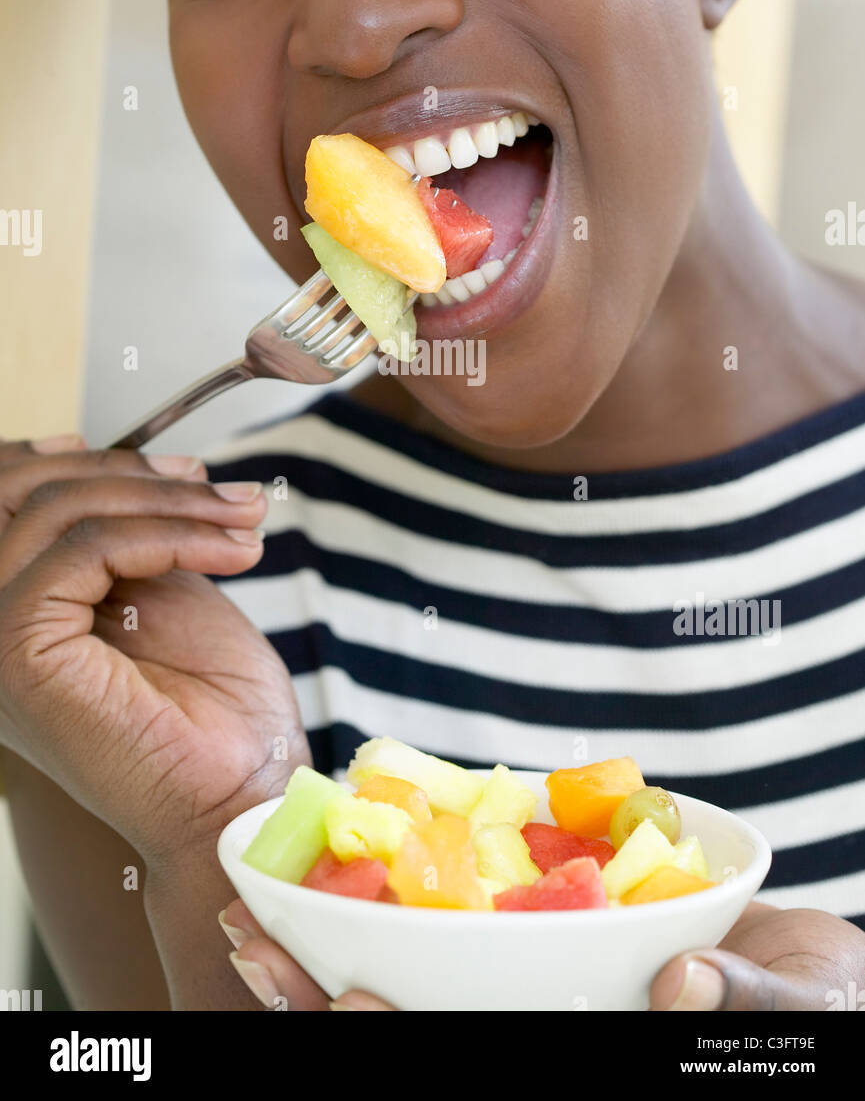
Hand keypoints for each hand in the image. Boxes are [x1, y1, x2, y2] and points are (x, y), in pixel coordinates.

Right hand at [0, 433, 307, 865]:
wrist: (238, 794)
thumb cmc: (209, 712)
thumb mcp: (161, 592)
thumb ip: (125, 535)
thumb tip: (126, 467)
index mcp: (13, 611)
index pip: (6, 500)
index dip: (70, 460)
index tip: (172, 461)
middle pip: (22, 492)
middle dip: (132, 470)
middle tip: (218, 486)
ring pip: (58, 511)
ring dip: (168, 501)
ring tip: (244, 520)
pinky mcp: (17, 652)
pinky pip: (85, 548)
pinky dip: (170, 533)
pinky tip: (233, 551)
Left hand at [220, 897, 864, 1012]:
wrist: (814, 978)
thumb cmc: (817, 1011)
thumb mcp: (801, 1015)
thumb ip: (744, 1011)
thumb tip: (681, 994)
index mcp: (583, 1052)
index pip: (470, 1056)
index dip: (400, 1038)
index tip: (343, 996)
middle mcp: (539, 1025)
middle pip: (415, 1032)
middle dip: (321, 1003)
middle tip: (248, 949)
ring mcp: (529, 993)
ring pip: (412, 992)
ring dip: (323, 964)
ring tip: (253, 920)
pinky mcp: (538, 945)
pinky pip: (451, 935)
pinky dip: (385, 907)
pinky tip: (335, 874)